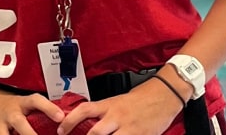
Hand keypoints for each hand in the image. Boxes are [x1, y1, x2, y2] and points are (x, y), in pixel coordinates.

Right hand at [0, 91, 64, 134]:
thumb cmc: (11, 107)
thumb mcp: (24, 105)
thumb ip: (40, 112)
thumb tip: (64, 121)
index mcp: (21, 103)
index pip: (36, 101)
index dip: (48, 108)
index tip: (60, 117)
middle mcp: (10, 113)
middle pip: (20, 123)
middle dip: (30, 134)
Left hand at [56, 78, 182, 134]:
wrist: (165, 95)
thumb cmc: (142, 98)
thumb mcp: (119, 101)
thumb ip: (104, 113)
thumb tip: (87, 124)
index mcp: (109, 105)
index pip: (83, 110)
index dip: (69, 121)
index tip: (60, 130)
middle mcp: (117, 116)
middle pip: (94, 132)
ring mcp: (129, 128)